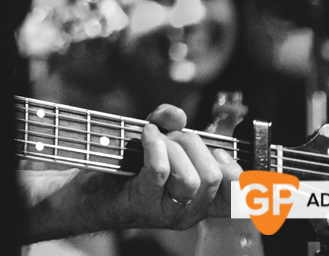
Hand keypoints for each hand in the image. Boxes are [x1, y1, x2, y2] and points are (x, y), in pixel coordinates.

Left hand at [120, 105, 232, 229]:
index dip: (237, 171)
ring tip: (156, 139)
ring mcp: (167, 212)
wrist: (89, 191)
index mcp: (202, 201)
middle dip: (193, 145)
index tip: (217, 151)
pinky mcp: (144, 203)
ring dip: (173, 147)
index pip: (239, 197)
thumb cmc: (126, 165)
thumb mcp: (154, 137)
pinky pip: (161, 171)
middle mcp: (190, 212)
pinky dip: (154, 145)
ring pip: (191, 180)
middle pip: (214, 177)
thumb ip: (169, 122)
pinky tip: (144, 135)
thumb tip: (178, 116)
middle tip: (171, 137)